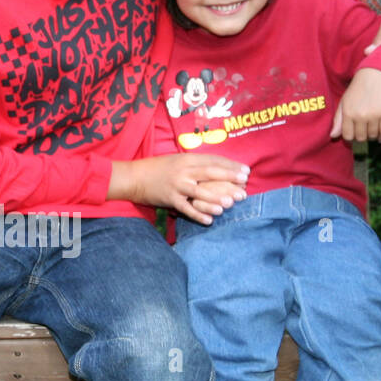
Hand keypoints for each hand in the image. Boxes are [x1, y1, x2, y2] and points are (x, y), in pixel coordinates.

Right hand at [111, 153, 248, 224]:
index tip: (246, 170)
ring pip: (199, 192)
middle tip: (245, 183)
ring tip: (230, 204)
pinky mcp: (169, 199)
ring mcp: (176, 186)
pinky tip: (210, 220)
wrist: (134, 177)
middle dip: (229, 177)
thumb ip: (195, 164)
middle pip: (209, 173)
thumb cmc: (158, 168)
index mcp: (187, 159)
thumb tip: (218, 167)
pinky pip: (186, 208)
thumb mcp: (177, 160)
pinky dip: (198, 215)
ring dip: (215, 198)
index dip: (230, 165)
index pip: (213, 160)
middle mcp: (183, 171)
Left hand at [330, 68, 380, 141]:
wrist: (374, 76)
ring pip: (372, 135)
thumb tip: (333, 136)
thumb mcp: (343, 103)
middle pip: (360, 137)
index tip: (353, 134)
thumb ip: (338, 120)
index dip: (350, 137)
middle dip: (361, 137)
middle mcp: (360, 115)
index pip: (348, 136)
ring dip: (372, 136)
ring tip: (371, 131)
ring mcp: (374, 115)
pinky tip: (380, 138)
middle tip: (363, 131)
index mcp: (348, 113)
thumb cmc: (356, 90)